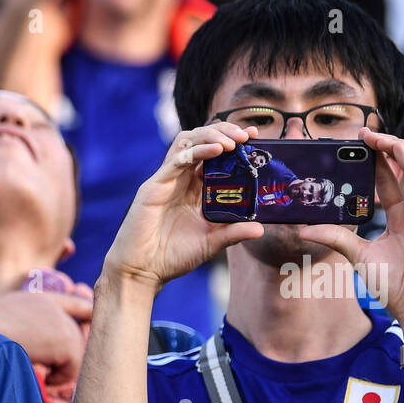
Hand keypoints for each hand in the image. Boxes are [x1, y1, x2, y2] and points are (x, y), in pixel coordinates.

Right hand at [0, 286, 91, 387]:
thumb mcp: (4, 315)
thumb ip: (24, 322)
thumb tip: (30, 344)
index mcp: (42, 299)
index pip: (78, 305)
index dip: (88, 316)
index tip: (92, 328)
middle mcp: (57, 309)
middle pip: (78, 336)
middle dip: (68, 356)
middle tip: (50, 370)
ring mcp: (63, 324)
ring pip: (76, 354)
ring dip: (61, 369)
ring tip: (43, 376)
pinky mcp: (66, 343)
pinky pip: (73, 368)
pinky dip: (59, 378)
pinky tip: (44, 379)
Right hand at [102, 122, 263, 291]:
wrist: (143, 271)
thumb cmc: (172, 257)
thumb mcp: (211, 243)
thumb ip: (233, 233)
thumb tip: (261, 228)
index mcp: (195, 188)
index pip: (215, 153)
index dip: (233, 140)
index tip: (255, 135)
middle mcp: (182, 179)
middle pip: (201, 139)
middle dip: (224, 131)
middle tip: (246, 136)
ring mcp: (167, 180)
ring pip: (187, 142)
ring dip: (211, 135)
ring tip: (232, 141)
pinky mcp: (154, 186)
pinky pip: (176, 161)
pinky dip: (197, 151)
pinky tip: (216, 150)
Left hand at [298, 128, 403, 335]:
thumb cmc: (393, 285)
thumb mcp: (358, 256)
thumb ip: (336, 238)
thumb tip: (303, 230)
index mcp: (401, 215)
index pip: (387, 179)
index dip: (374, 160)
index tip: (355, 145)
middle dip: (386, 148)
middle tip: (363, 134)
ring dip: (403, 150)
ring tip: (381, 139)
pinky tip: (398, 153)